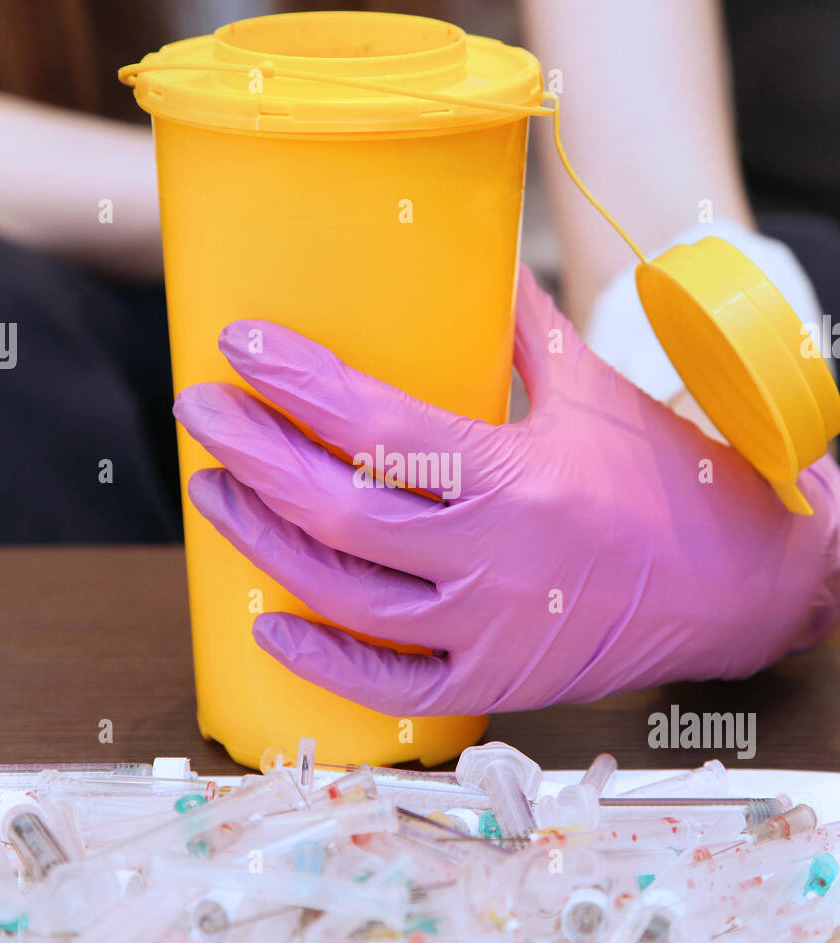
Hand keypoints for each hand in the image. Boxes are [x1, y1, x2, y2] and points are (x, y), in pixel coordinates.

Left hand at [173, 266, 839, 715]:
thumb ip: (523, 329)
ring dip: (263, 542)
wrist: (740, 586)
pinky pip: (390, 686)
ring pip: (344, 593)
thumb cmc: (669, 481)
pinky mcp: (495, 679)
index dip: (298, 382)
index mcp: (518, 476)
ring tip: (215, 492)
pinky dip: (323, 661)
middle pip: (336, 510)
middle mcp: (493, 558)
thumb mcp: (593, 393)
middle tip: (203, 412)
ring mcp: (489, 629)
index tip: (241, 346)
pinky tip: (270, 623)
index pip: (378, 424)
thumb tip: (479, 256)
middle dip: (252, 455)